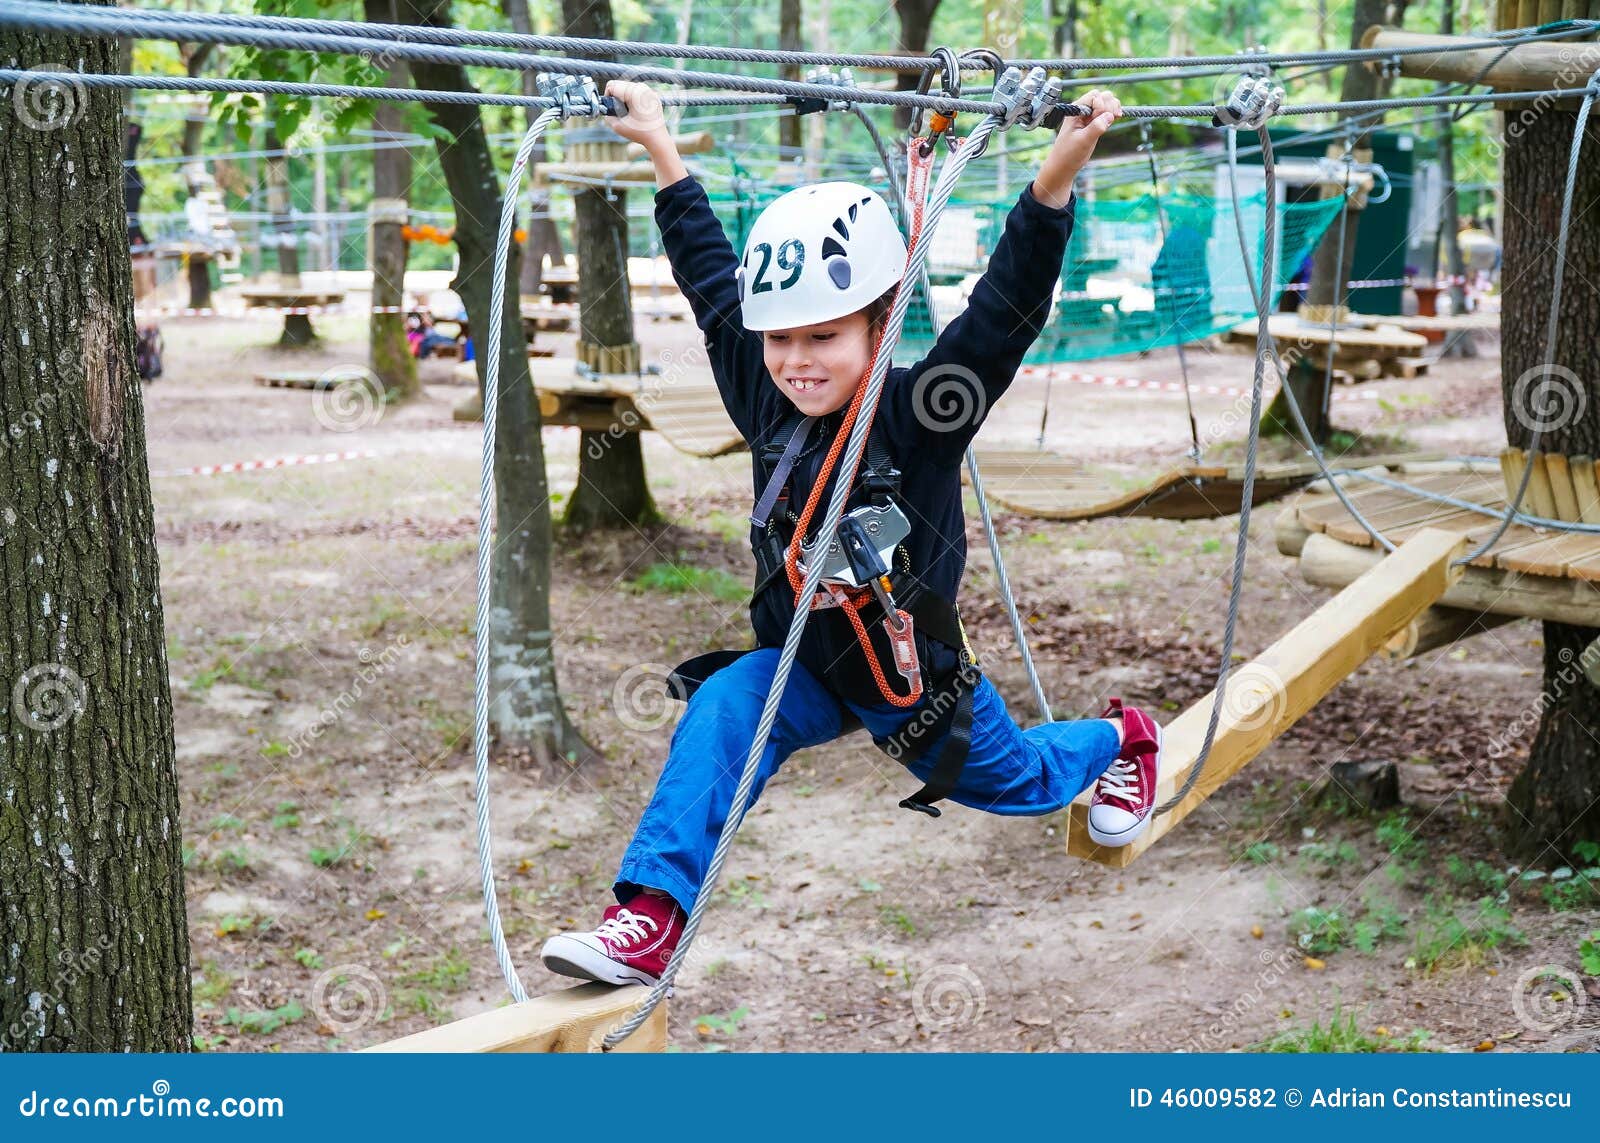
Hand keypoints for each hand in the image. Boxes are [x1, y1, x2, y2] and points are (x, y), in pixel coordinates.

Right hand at [602, 80, 670, 148]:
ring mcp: (650, 90)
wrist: (658, 139)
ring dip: (625, 96)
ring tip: (628, 110)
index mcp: (633, 92)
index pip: (612, 86)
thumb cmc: (639, 133)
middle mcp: (643, 88)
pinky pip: (639, 91)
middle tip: (620, 111)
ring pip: (629, 86)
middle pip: (620, 84)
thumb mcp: (617, 126)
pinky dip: (634, 98)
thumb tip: (605, 109)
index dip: (607, 97)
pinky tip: (637, 110)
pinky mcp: (654, 95)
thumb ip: (607, 116)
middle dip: (616, 96)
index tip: (611, 108)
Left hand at [1032, 89, 1121, 207]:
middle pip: (1102, 96)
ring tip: (1116, 117)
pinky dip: (1113, 113)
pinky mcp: (1094, 124)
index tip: (1099, 118)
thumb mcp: (1082, 141)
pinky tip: (1116, 118)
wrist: (1064, 165)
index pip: (1094, 96)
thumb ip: (1096, 127)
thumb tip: (1110, 116)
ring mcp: (1089, 116)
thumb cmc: (1068, 154)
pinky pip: (1107, 112)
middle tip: (1113, 117)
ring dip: (1113, 107)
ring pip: (1106, 103)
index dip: (1101, 105)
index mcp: (1076, 110)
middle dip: (1110, 104)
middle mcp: (1083, 110)